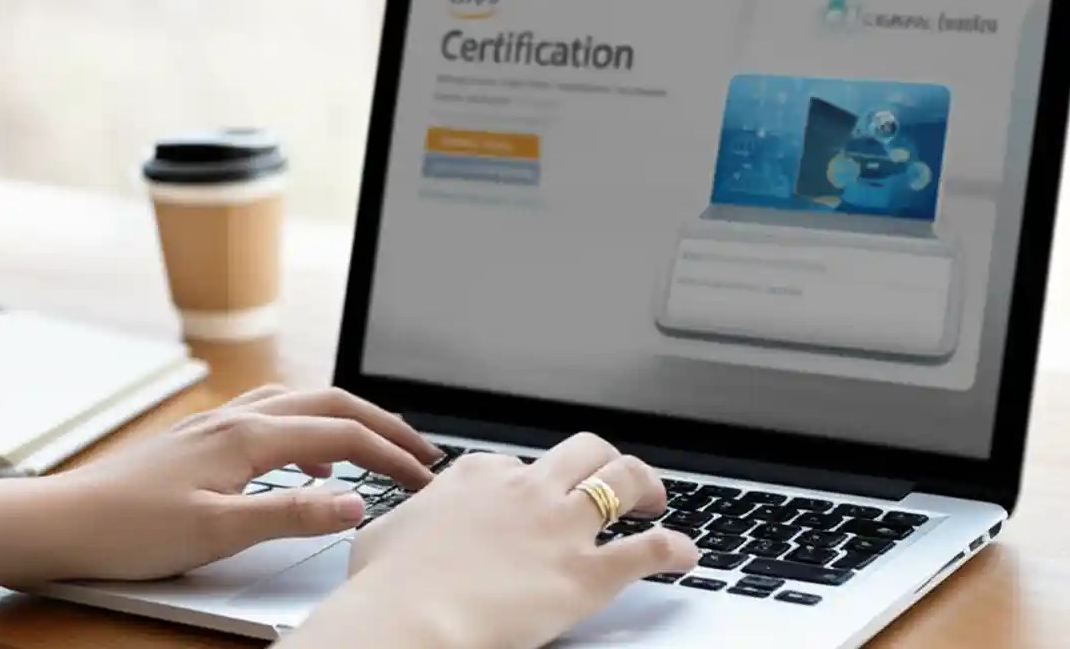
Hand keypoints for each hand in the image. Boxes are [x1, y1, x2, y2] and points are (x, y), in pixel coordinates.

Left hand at [44, 385, 442, 580]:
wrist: (59, 521)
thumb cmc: (129, 530)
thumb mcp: (217, 533)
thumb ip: (292, 515)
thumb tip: (356, 504)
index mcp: (249, 437)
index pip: (342, 436)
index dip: (390, 455)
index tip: (424, 478)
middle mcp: (238, 418)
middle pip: (330, 405)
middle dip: (382, 425)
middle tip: (420, 452)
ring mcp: (219, 423)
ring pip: (303, 404)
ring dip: (347, 421)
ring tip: (376, 448)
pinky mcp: (204, 437)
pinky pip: (274, 416)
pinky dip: (309, 431)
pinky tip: (307, 464)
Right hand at [316, 433, 697, 648]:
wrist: (407, 618)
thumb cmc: (387, 587)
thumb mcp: (384, 536)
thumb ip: (409, 523)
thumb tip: (403, 532)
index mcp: (477, 476)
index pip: (515, 464)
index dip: (529, 480)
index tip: (532, 497)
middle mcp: (527, 490)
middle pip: (583, 451)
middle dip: (604, 459)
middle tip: (615, 479)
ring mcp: (561, 527)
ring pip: (623, 481)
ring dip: (646, 485)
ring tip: (656, 499)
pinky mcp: (587, 573)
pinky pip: (648, 550)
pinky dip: (674, 549)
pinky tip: (685, 553)